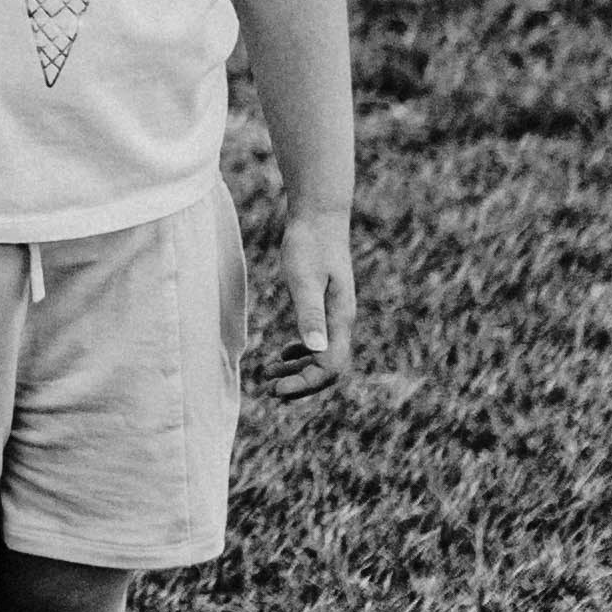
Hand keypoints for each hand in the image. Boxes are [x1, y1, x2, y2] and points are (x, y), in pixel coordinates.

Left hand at [256, 207, 358, 400]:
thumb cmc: (310, 245)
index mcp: (340, 318)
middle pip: (329, 368)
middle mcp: (342, 321)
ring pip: (323, 357)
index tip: (276, 389)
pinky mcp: (326, 306)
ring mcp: (336, 315)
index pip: (329, 367)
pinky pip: (319, 342)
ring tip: (269, 377)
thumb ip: (310, 313)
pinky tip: (284, 355)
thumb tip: (316, 350)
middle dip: (301, 384)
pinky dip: (301, 354)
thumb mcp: (305, 280)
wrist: (319, 218)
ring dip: (298, 371)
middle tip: (269, 393)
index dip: (305, 383)